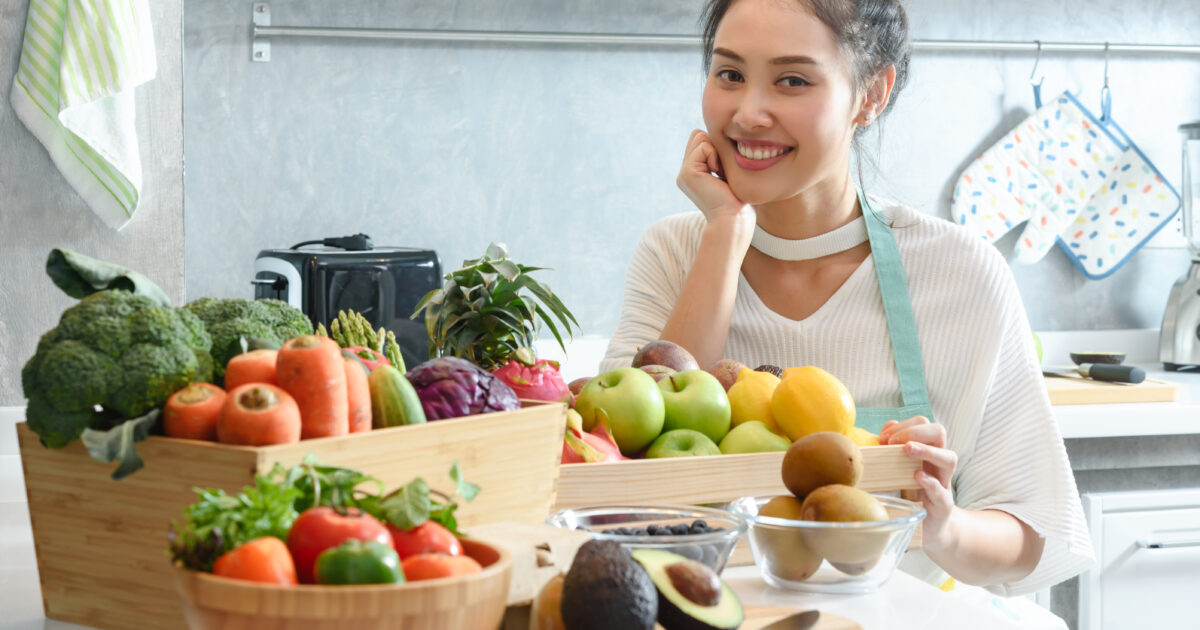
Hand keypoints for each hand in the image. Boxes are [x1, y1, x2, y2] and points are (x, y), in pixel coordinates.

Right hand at [676, 130, 752, 228]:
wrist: (733, 219)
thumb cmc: (738, 200)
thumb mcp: (729, 172)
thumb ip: (720, 156)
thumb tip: (719, 134)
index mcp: (693, 173)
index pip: (701, 139)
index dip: (717, 147)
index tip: (726, 170)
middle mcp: (685, 172)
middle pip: (698, 135)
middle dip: (715, 146)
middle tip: (723, 171)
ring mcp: (683, 173)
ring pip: (699, 137)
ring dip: (716, 151)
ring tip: (720, 173)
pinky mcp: (687, 173)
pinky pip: (703, 145)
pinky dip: (714, 156)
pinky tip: (718, 175)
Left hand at [879, 416, 957, 551]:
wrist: (930, 529)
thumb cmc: (912, 494)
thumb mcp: (900, 470)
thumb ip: (894, 450)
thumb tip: (887, 427)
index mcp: (927, 451)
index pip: (924, 424)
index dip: (905, 425)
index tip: (883, 437)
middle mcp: (938, 463)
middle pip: (939, 432)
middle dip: (916, 431)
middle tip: (894, 442)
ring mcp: (943, 483)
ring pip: (949, 457)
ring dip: (927, 450)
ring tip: (908, 449)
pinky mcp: (943, 506)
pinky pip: (943, 492)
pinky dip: (931, 483)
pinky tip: (917, 477)